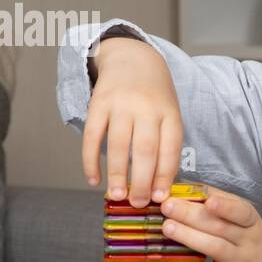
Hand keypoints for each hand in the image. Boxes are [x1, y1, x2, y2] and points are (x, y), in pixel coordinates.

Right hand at [82, 37, 182, 207]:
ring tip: (117, 196)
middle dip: (141, 180)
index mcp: (170, 113)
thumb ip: (165, 145)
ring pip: (118, 144)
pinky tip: (93, 179)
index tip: (160, 198)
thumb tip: (158, 187)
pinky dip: (90, 160)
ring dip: (117, 174)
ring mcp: (121, 104)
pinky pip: (92, 135)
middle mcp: (147, 108)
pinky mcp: (98, 103)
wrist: (133, 59)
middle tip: (137, 203)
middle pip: (145, 149)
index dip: (165, 175)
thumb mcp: (169, 115)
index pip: (170, 149)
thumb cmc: (155, 97)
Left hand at [159, 186, 261, 261]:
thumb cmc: (256, 243)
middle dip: (192, 216)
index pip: (241, 211)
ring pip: (218, 250)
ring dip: (192, 238)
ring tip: (168, 228)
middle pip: (221, 227)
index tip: (208, 200)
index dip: (225, 205)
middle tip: (168, 207)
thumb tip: (187, 188)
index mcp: (251, 223)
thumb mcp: (247, 221)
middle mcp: (248, 242)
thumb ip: (222, 204)